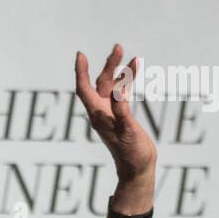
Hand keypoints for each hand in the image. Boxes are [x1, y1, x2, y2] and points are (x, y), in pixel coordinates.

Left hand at [75, 44, 156, 185]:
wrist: (137, 169)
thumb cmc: (131, 154)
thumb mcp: (127, 132)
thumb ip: (122, 112)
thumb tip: (117, 92)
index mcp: (98, 116)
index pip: (84, 89)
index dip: (81, 72)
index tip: (80, 55)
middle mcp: (101, 113)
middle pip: (99, 83)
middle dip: (107, 65)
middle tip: (118, 48)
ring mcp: (111, 114)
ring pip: (111, 86)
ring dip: (119, 71)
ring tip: (132, 57)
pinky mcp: (121, 116)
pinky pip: (122, 92)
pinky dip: (128, 81)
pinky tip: (136, 68)